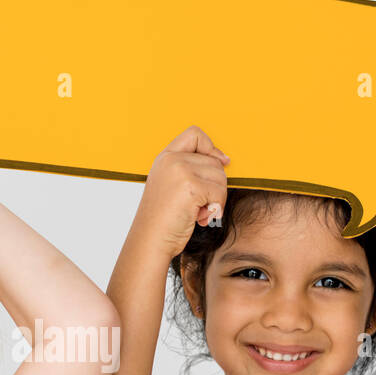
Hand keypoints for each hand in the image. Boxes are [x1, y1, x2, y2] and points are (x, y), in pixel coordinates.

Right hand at [137, 126, 230, 258]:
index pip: (195, 134)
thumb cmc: (163, 220)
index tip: (220, 163)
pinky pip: (219, 193)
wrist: (150, 241)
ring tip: (197, 212)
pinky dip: (215, 209)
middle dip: (215, 186)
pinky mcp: (190, 186)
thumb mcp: (172, 185)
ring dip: (216, 199)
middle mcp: (172, 160)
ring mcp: (180, 171)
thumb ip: (191, 169)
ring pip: (221, 177)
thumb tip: (224, 160)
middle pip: (215, 161)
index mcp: (165, 157)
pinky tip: (199, 218)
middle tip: (198, 205)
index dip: (211, 148)